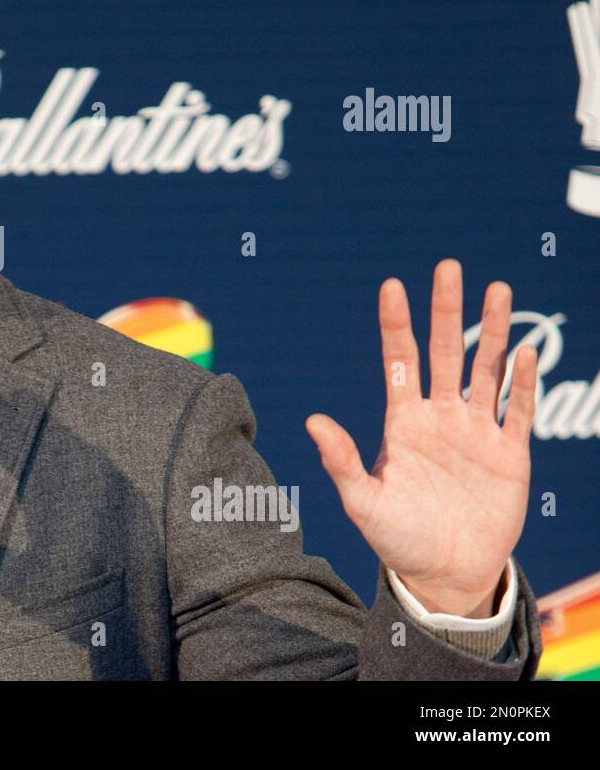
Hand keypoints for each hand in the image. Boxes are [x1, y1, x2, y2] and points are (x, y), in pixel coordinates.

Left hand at [305, 259, 536, 616]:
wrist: (444, 572)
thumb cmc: (397, 537)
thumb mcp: (363, 501)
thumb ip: (342, 460)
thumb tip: (312, 420)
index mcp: (403, 421)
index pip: (399, 360)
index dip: (396, 323)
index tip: (392, 285)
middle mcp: (440, 416)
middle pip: (443, 350)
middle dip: (447, 309)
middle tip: (449, 266)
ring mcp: (476, 432)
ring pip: (486, 369)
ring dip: (492, 331)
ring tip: (498, 288)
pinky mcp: (509, 454)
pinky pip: (516, 410)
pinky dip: (523, 381)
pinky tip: (527, 351)